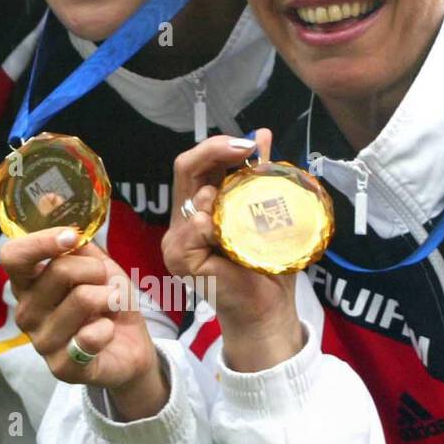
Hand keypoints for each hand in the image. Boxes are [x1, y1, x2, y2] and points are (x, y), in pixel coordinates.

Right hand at [0, 228, 168, 420]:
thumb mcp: (95, 263)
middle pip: (59, 271)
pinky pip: (90, 336)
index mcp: (26, 284)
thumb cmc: (106, 300)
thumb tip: (51, 198)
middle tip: (104, 283)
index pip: (12, 256)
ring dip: (109, 297)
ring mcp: (41, 342)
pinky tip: (106, 332)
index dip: (42, 242)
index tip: (72, 237)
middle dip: (96, 270)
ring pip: (82, 299)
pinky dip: (109, 327)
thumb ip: (75, 239)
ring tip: (108, 307)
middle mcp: (26, 312)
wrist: (130, 346)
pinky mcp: (62, 368)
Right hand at [163, 128, 303, 371]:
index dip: (217, 146)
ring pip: (192, 197)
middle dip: (214, 151)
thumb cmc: (266, 265)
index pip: (196, 164)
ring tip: (247, 208)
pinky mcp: (179, 258)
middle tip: (247, 149)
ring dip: (222, 195)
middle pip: (185, 169)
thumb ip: (258, 176)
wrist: (267, 309)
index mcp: (198, 205)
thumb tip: (263, 135)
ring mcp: (176, 239)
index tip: (251, 143)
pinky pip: (193, 230)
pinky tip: (226, 232)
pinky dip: (212, 226)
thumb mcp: (265, 213)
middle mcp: (182, 219)